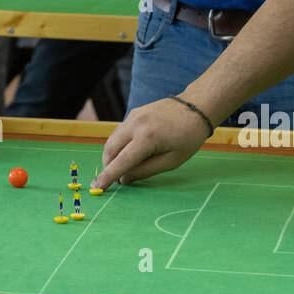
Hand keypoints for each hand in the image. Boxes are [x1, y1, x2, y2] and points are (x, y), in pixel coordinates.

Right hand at [93, 96, 210, 188]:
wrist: (195, 107)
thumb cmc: (188, 137)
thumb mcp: (171, 161)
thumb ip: (145, 171)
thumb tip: (124, 179)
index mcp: (147, 138)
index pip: (122, 161)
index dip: (108, 176)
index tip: (98, 186)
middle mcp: (135, 124)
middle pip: (110, 149)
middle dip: (108, 166)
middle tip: (114, 179)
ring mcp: (133, 116)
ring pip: (112, 139)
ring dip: (112, 155)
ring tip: (121, 167)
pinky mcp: (134, 112)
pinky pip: (120, 131)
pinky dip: (119, 144)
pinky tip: (128, 152)